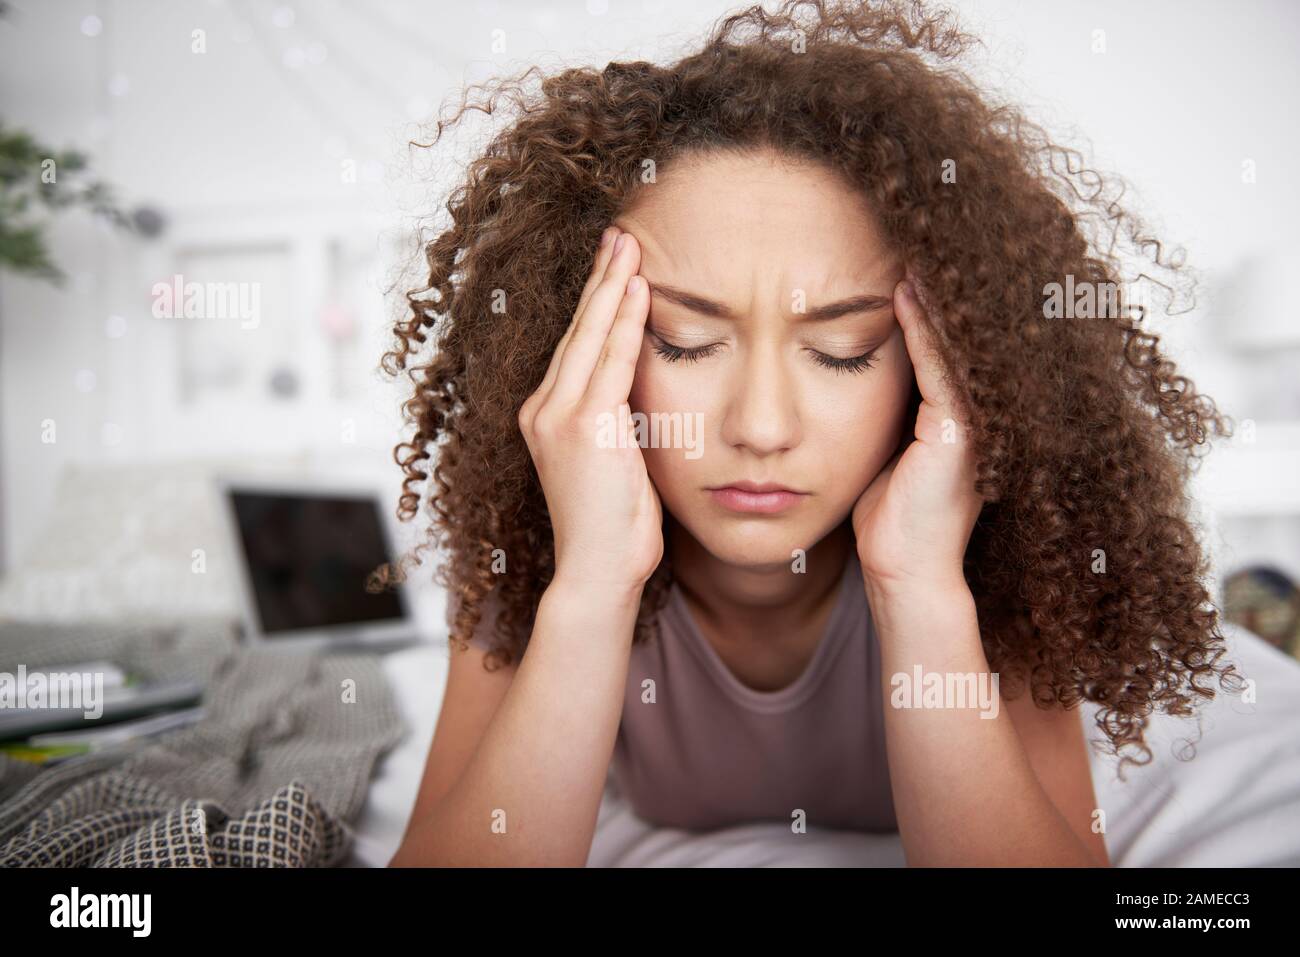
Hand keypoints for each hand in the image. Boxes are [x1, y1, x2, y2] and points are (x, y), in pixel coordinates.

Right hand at [517, 227, 663, 591]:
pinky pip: (609, 361)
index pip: (576, 346)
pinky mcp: (582, 427)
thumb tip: (642, 390)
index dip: (595, 302)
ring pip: (590, 335)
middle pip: (577, 329)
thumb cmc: (614, 527)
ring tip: (629, 243)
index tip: (614, 265)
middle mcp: (542, 409)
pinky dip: (624, 320)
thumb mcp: (614, 461)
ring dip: (612, 284)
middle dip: (600, 278)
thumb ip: (619, 420)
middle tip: (620, 233)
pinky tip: (638, 286)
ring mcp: (557, 417)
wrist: (598, 573)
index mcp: (546, 416)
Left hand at [851, 275, 983, 594]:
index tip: (906, 253)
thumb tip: (856, 371)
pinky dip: (923, 325)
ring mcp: (974, 419)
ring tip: (913, 243)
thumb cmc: (891, 519)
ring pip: (952, 339)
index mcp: (961, 413)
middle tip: (919, 230)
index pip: (945, 341)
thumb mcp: (889, 450)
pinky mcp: (959, 430)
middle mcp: (977, 410)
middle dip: (939, 283)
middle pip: (959, 331)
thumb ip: (890, 410)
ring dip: (933, 292)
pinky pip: (939, 364)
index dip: (929, 299)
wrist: (903, 569)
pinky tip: (906, 288)